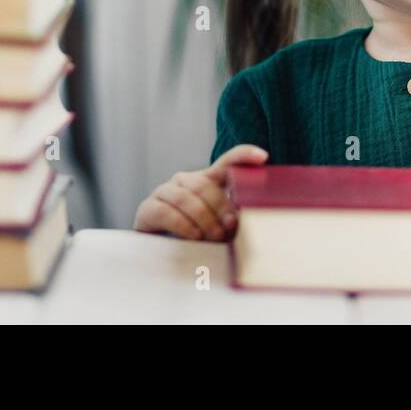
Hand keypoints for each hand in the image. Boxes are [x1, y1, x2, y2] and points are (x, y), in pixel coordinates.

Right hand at [132, 144, 268, 240]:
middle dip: (220, 205)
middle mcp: (184, 181)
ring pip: (185, 197)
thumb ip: (231, 219)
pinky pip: (165, 212)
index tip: (262, 156)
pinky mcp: (148, 208)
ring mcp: (164, 192)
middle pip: (204, 184)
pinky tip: (193, 236)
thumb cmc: (196, 238)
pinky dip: (183, 225)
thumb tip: (247, 220)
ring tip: (213, 237)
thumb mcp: (218, 227)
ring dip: (203, 219)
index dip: (244, 155)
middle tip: (230, 225)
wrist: (159, 254)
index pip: (226, 163)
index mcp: (206, 181)